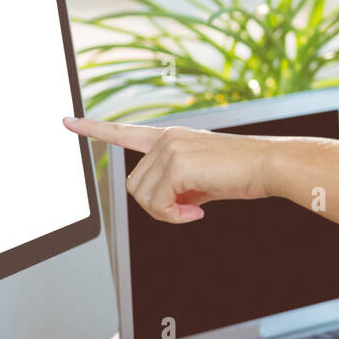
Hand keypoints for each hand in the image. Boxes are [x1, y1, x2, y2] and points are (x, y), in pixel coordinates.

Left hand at [61, 116, 269, 223]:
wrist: (270, 165)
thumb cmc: (245, 172)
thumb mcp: (205, 179)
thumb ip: (179, 185)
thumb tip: (169, 205)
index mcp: (172, 137)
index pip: (125, 132)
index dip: (93, 129)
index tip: (68, 122)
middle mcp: (167, 138)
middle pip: (134, 185)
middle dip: (157, 206)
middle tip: (189, 209)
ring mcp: (169, 149)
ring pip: (142, 197)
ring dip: (167, 212)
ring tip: (195, 209)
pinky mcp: (176, 164)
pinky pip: (158, 204)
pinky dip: (175, 216)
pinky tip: (198, 212)